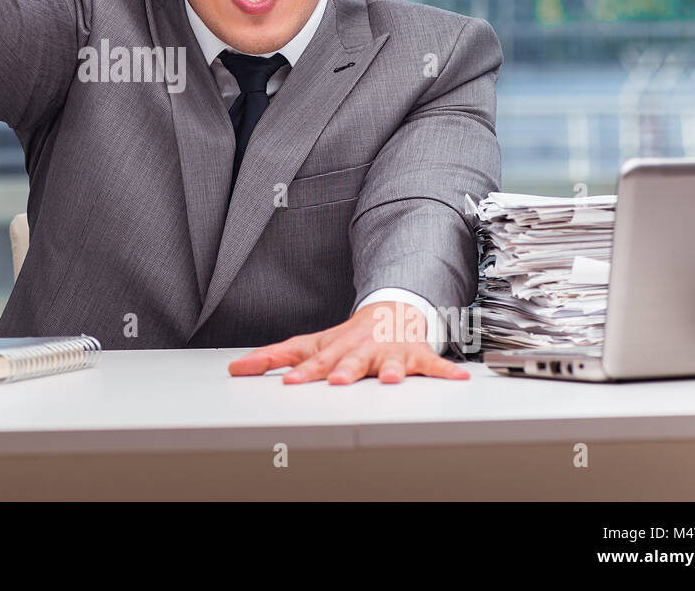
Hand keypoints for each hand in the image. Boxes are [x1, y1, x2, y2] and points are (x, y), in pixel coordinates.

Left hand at [228, 301, 469, 383]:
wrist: (391, 311)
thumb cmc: (347, 336)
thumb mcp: (311, 344)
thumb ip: (274, 358)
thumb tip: (236, 368)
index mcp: (335, 348)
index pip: (316, 361)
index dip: (303, 372)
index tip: (290, 383)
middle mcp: (361, 349)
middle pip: (352, 361)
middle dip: (344, 371)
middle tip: (337, 381)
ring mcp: (389, 352)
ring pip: (390, 363)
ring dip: (390, 371)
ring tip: (391, 380)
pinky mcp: (416, 356)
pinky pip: (434, 366)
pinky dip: (446, 372)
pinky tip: (458, 379)